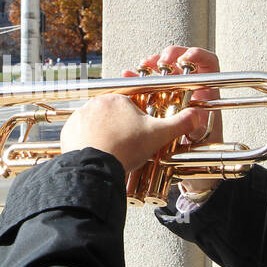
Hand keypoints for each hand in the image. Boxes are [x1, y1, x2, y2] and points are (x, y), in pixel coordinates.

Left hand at [60, 94, 203, 173]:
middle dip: (119, 128)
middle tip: (125, 146)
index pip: (130, 106)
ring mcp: (80, 116)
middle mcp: (96, 103)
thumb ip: (179, 123)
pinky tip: (96, 153)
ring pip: (95, 124)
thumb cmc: (126, 148)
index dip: (136, 122)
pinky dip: (86, 142)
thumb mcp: (158, 135)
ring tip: (111, 152)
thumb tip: (197, 115)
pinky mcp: (69, 130)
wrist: (96, 167)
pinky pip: (79, 134)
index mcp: (118, 99)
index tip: (136, 135)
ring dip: (102, 134)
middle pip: (112, 115)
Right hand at [127, 45, 223, 146]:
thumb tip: (193, 115)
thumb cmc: (197, 140)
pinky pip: (147, 79)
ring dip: (153, 62)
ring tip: (144, 64)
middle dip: (171, 55)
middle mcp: (190, 84)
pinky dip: (137, 76)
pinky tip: (129, 75)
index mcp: (205, 88)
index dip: (199, 56)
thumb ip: (197, 124)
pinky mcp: (157, 92)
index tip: (186, 59)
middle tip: (162, 60)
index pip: (207, 63)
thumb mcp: (198, 132)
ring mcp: (173, 86)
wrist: (186, 152)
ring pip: (164, 66)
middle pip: (182, 59)